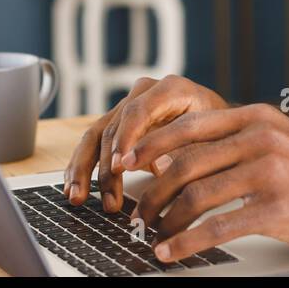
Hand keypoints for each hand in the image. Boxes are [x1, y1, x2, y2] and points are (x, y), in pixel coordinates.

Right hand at [62, 74, 227, 212]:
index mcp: (170, 89)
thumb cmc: (216, 130)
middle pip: (113, 125)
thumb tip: (161, 172)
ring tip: (77, 198)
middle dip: (104, 165)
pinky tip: (72, 189)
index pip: (139, 111)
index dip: (126, 139)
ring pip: (95, 135)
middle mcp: (144, 93)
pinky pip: (92, 143)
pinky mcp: (117, 124)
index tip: (120, 166)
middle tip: (106, 197)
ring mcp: (127, 107)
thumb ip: (185, 150)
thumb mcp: (208, 137)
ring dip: (84, 169)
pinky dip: (81, 167)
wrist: (216, 122)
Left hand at [123, 103, 288, 262]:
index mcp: (258, 117)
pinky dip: (186, 244)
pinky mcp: (277, 208)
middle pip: (185, 163)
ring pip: (195, 197)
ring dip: (165, 220)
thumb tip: (180, 153)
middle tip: (137, 211)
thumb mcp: (282, 141)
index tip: (126, 162)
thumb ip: (238, 141)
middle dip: (152, 191)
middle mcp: (261, 138)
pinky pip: (217, 228)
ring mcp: (270, 172)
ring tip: (153, 234)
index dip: (150, 145)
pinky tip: (172, 253)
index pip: (189, 126)